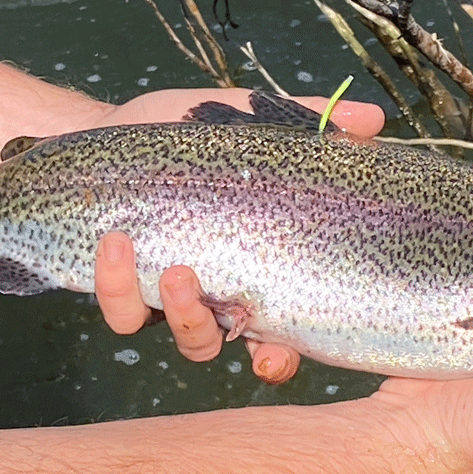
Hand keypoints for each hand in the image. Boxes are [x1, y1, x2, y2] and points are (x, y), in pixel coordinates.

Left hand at [90, 88, 384, 381]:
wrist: (98, 135)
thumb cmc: (177, 135)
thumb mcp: (241, 119)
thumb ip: (304, 122)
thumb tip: (374, 120)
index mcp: (253, 268)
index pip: (283, 327)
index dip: (287, 354)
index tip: (285, 354)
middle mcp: (214, 294)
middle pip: (250, 349)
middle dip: (251, 353)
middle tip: (240, 319)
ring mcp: (165, 298)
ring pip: (187, 338)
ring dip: (184, 313)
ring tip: (178, 269)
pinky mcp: (119, 288)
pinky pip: (123, 312)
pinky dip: (119, 283)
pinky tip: (117, 242)